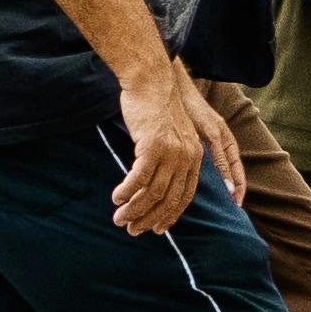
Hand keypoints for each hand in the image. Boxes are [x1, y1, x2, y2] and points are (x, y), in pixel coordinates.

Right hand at [117, 68, 208, 240]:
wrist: (151, 82)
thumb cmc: (155, 107)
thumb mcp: (171, 134)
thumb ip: (171, 155)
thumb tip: (157, 176)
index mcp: (194, 158)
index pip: (185, 196)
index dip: (170, 215)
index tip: (156, 228)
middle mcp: (187, 158)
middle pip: (170, 198)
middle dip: (150, 218)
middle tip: (132, 229)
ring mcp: (172, 153)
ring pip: (154, 191)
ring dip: (135, 209)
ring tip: (119, 219)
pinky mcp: (153, 146)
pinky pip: (140, 177)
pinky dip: (128, 191)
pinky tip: (116, 198)